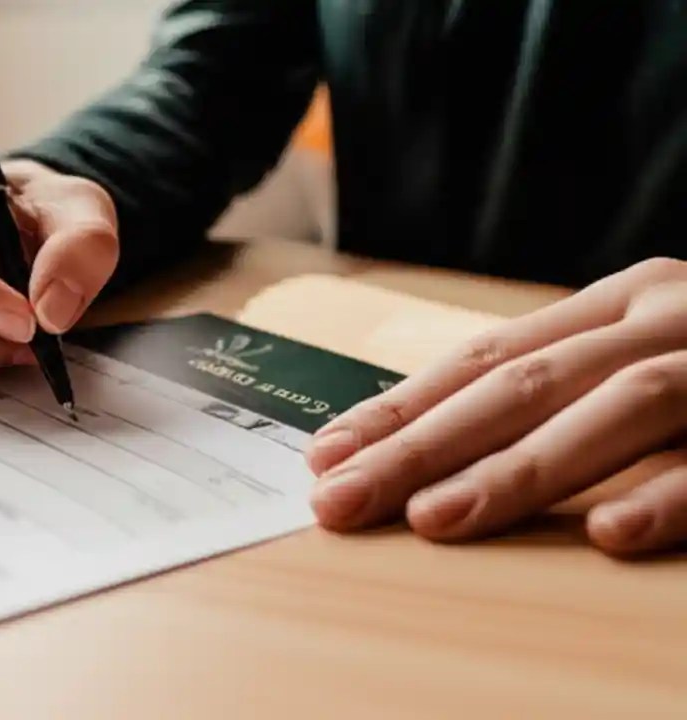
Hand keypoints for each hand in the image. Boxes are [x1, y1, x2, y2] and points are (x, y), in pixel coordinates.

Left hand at [306, 258, 686, 555]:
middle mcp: (662, 321)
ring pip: (617, 408)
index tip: (324, 456)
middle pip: (524, 384)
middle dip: (421, 446)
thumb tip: (427, 445)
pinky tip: (606, 534)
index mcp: (619, 305)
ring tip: (432, 518)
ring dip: (517, 469)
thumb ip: (560, 385)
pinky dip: (665, 496)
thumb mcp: (642, 352)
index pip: (487, 358)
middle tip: (340, 500)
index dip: (402, 408)